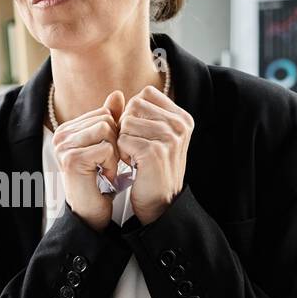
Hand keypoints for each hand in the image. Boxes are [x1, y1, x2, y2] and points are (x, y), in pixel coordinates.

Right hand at [51, 90, 124, 231]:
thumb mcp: (106, 145)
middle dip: (116, 143)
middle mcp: (61, 135)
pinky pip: (106, 148)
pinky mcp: (72, 159)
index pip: (104, 113)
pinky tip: (104, 177)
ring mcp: (64, 147)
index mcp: (67, 129)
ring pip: (107, 131)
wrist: (92, 212)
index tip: (108, 155)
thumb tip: (117, 94)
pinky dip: (112, 165)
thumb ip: (110, 119)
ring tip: (106, 170)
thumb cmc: (99, 180)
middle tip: (109, 164)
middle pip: (106, 120)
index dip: (115, 134)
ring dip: (115, 154)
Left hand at [118, 84, 193, 224]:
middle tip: (135, 147)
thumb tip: (114, 94)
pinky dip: (121, 153)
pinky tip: (133, 165)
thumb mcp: (151, 135)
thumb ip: (138, 113)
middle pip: (135, 105)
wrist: (160, 203)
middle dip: (126, 126)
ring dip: (123, 141)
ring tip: (135, 157)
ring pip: (126, 122)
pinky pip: (123, 139)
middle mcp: (179, 125)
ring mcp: (169, 137)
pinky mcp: (154, 151)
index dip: (133, 112)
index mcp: (182, 117)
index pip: (145, 94)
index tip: (139, 133)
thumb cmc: (151, 169)